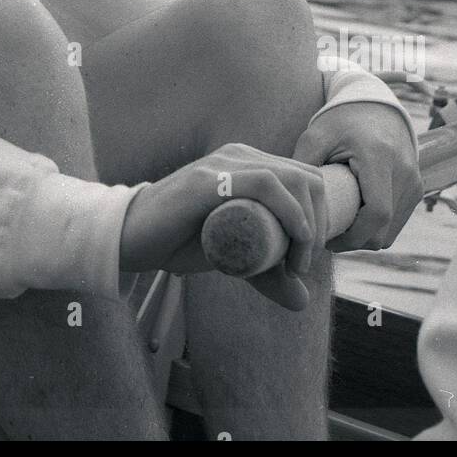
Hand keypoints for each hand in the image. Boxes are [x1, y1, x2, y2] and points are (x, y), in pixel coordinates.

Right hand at [119, 143, 330, 310]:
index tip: (312, 256)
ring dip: (307, 224)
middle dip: (320, 223)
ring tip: (294, 263)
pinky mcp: (209, 179)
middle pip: (307, 178)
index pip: (306, 178)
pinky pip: (263, 183)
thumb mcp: (236, 256)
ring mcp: (224, 163)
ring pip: (291, 179)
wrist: (134, 238)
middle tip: (302, 266)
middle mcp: (240, 156)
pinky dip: (290, 211)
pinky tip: (293, 239)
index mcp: (249, 163)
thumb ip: (266, 274)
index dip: (323, 216)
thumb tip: (303, 301)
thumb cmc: (182, 241)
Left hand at [293, 102, 421, 251]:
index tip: (328, 240)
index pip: (377, 214)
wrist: (375, 106)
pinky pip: (396, 224)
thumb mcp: (316, 135)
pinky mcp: (416, 189)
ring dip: (365, 237)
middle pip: (383, 231)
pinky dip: (376, 229)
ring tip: (338, 225)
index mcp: (379, 158)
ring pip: (390, 233)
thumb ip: (303, 165)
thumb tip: (290, 203)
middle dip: (354, 242)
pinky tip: (354, 217)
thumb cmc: (341, 121)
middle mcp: (404, 172)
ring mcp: (414, 182)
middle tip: (326, 235)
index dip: (353, 237)